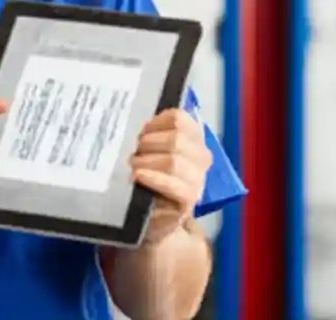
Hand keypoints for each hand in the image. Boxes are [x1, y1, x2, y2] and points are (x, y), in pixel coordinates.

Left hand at [129, 109, 212, 246]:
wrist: (156, 217)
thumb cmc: (152, 178)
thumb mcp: (152, 151)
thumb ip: (152, 134)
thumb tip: (137, 125)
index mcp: (194, 138)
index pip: (179, 118)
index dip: (156, 122)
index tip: (142, 132)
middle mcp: (201, 156)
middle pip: (177, 139)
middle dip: (150, 143)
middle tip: (134, 154)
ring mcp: (198, 179)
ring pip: (175, 161)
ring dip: (147, 161)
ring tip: (133, 167)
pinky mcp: (190, 199)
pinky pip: (175, 186)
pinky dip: (154, 178)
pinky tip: (138, 176)